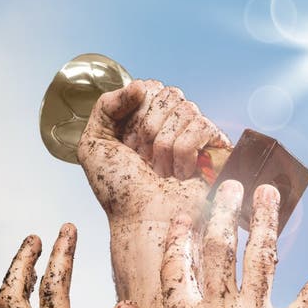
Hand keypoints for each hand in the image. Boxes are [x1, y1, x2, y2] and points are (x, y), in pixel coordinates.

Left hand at [77, 78, 230, 224]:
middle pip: (170, 94)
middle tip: (145, 161)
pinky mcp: (214, 150)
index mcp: (143, 119)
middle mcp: (170, 125)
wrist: (143, 221)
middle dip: (150, 131)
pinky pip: (203, 127)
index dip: (136, 114)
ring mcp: (194, 137)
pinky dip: (186, 153)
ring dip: (166, 147)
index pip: (149, 87)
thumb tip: (140, 86)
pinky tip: (181, 175)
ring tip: (162, 172)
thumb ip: (106, 105)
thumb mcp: (92, 145)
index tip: (128, 146)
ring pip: (187, 110)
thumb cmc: (119, 194)